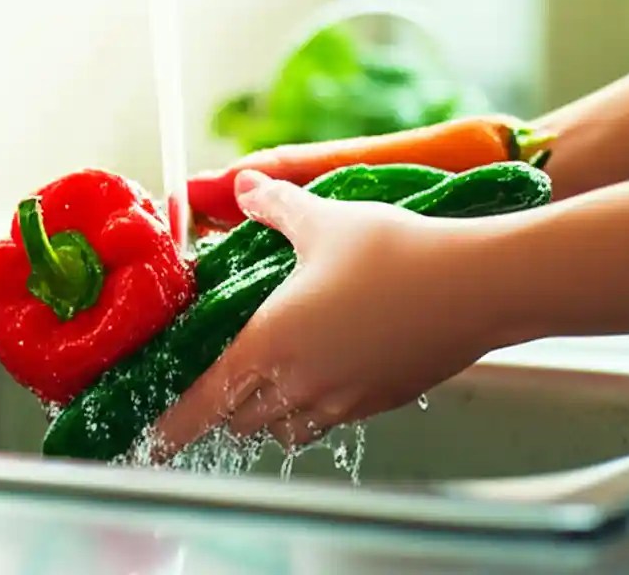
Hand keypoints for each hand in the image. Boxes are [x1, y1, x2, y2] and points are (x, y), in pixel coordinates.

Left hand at [153, 170, 514, 457]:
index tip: (149, 440)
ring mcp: (343, 400)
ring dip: (266, 415)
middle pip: (239, 423)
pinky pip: (329, 420)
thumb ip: (274, 206)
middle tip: (210, 389)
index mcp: (270, 345)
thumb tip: (242, 189)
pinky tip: (326, 369)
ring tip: (267, 381)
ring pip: (285, 429)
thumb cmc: (397, 252)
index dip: (171, 425)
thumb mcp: (323, 219)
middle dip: (219, 411)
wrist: (478, 285)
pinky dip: (312, 408)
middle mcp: (301, 384)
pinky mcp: (380, 402)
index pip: (202, 404)